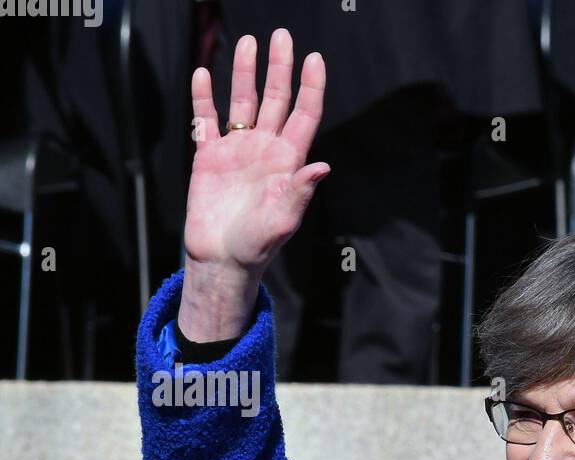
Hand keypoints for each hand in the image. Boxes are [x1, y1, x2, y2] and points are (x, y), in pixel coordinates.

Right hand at [178, 29, 329, 340]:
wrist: (222, 260)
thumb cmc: (256, 247)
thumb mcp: (283, 222)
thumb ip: (301, 192)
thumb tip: (322, 167)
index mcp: (287, 163)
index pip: (303, 116)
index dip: (310, 87)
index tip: (315, 58)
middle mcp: (264, 150)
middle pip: (275, 100)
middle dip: (279, 68)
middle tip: (282, 36)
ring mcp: (236, 151)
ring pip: (242, 102)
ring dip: (245, 73)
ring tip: (248, 43)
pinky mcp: (208, 157)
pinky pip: (205, 120)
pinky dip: (204, 97)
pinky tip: (204, 74)